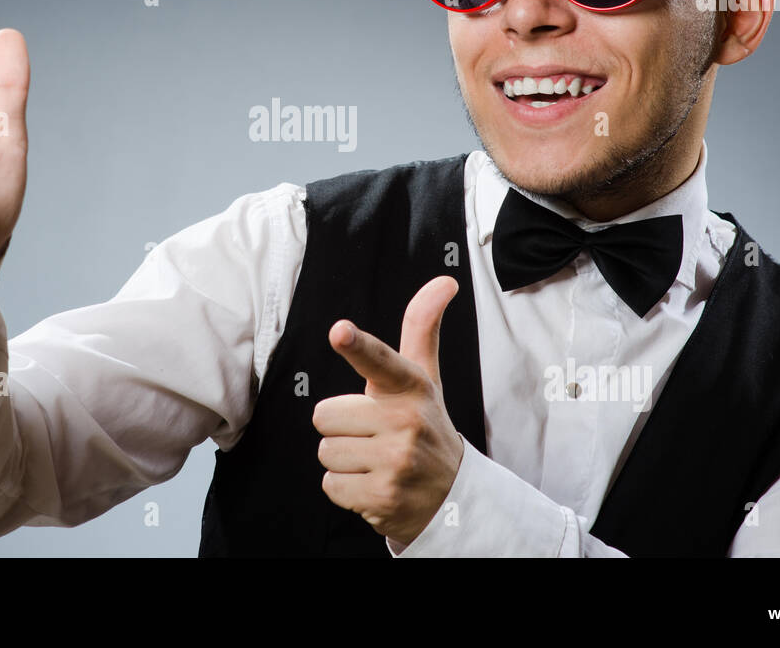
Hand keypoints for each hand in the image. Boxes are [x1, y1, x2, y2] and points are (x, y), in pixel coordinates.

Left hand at [312, 275, 465, 545]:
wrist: (454, 497)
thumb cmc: (425, 426)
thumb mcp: (424, 378)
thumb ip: (422, 328)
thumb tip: (445, 281)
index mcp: (411, 386)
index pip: (380, 360)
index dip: (357, 344)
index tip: (340, 330)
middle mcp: (407, 422)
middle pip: (324, 415)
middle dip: (341, 428)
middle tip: (373, 436)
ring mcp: (397, 463)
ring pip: (325, 451)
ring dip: (343, 460)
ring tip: (376, 462)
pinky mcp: (383, 498)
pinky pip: (330, 485)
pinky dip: (346, 489)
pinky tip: (374, 485)